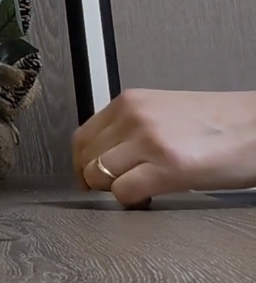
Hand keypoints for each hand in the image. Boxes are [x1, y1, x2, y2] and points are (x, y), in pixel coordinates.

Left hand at [73, 88, 255, 207]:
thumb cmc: (220, 123)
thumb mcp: (163, 111)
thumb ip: (131, 126)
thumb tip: (105, 153)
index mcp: (130, 102)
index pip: (82, 137)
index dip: (83, 162)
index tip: (91, 175)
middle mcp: (134, 117)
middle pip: (85, 157)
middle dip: (95, 179)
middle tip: (114, 187)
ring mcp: (148, 141)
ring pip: (98, 175)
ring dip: (112, 190)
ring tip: (135, 190)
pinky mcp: (168, 167)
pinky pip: (123, 192)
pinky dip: (130, 201)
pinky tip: (147, 198)